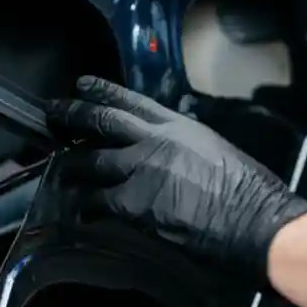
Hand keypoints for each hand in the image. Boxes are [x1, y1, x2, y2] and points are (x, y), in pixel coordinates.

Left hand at [47, 77, 306, 277]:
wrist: (255, 222)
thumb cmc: (248, 190)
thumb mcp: (213, 148)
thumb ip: (181, 144)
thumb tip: (164, 151)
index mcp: (177, 125)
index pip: (130, 100)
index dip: (101, 90)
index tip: (80, 85)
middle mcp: (154, 141)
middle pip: (100, 122)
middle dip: (70, 116)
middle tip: (51, 115)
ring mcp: (140, 171)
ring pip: (90, 162)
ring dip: (71, 167)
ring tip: (59, 170)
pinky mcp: (134, 205)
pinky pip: (97, 202)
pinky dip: (86, 207)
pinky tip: (80, 211)